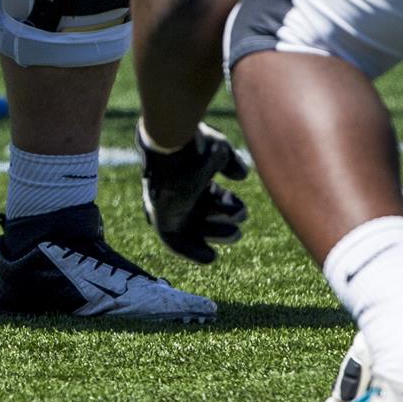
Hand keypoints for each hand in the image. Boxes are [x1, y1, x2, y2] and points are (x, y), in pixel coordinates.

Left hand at [137, 121, 249, 263]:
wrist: (174, 146)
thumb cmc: (195, 144)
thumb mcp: (219, 151)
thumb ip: (230, 163)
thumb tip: (241, 175)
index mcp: (191, 174)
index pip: (210, 196)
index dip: (227, 205)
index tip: (241, 211)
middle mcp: (178, 191)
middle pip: (202, 215)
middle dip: (222, 225)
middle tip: (238, 229)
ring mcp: (168, 205)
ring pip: (192, 228)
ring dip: (214, 235)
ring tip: (234, 234)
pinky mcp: (160, 217)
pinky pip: (173, 242)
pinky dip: (191, 251)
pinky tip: (210, 257)